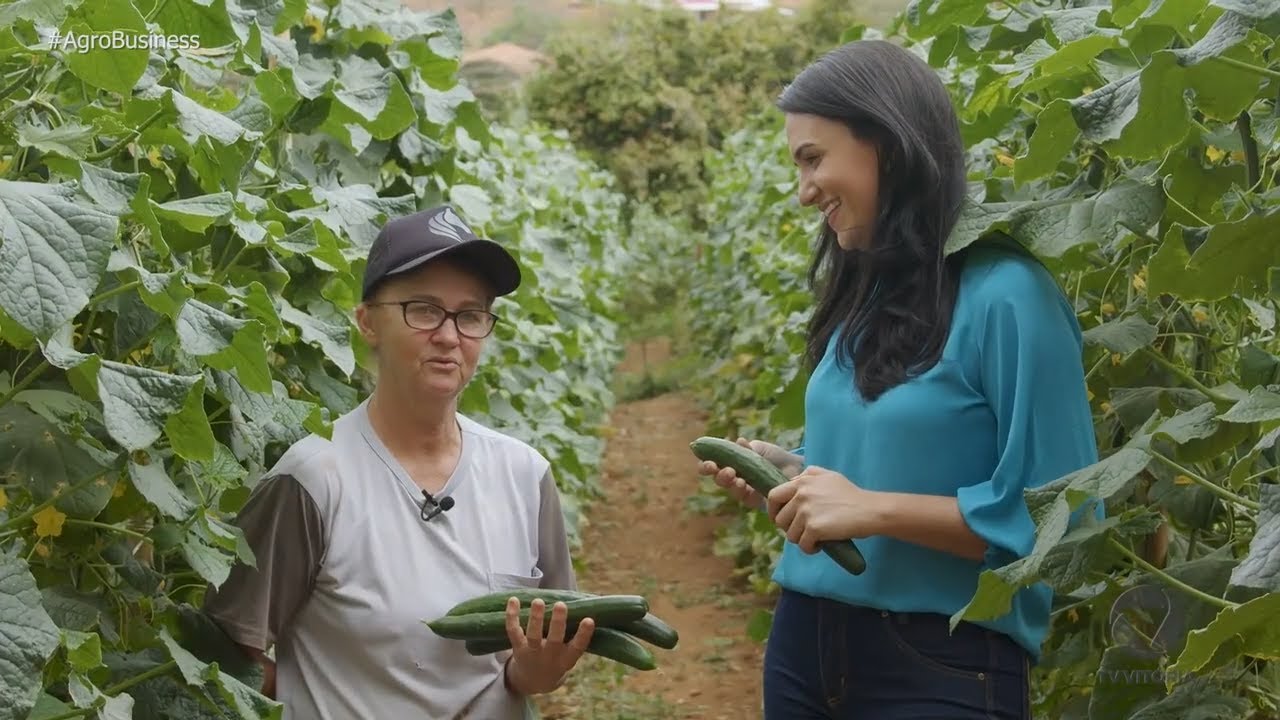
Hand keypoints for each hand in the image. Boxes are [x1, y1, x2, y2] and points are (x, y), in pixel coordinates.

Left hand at [503, 597, 593, 694]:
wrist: (534, 681)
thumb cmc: (558, 659)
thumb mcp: (569, 654)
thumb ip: (575, 635)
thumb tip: (588, 605)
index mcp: (567, 659)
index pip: (577, 647)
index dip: (584, 634)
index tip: (589, 620)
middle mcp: (550, 657)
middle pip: (554, 640)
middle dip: (557, 622)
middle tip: (561, 605)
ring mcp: (533, 653)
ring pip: (533, 635)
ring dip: (536, 618)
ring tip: (538, 601)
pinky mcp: (518, 648)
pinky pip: (513, 631)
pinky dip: (512, 616)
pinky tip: (513, 600)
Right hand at [696, 437, 801, 507]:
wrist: (796, 468)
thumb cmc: (775, 457)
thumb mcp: (760, 448)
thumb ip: (747, 448)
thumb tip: (739, 442)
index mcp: (732, 463)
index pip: (714, 465)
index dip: (706, 463)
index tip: (706, 459)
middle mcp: (735, 477)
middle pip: (717, 478)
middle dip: (713, 472)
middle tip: (714, 467)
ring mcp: (744, 490)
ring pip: (728, 488)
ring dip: (726, 480)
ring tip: (731, 473)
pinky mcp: (755, 501)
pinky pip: (743, 498)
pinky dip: (739, 489)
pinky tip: (741, 482)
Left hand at [767, 465, 884, 552]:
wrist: (869, 510)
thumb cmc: (851, 495)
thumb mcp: (829, 475)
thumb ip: (809, 474)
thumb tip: (793, 481)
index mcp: (802, 481)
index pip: (773, 496)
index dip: (773, 510)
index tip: (778, 518)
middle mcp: (801, 495)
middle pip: (780, 519)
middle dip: (788, 528)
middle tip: (802, 531)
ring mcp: (806, 512)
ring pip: (790, 534)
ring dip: (801, 540)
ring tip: (814, 538)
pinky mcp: (814, 528)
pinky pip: (803, 545)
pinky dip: (810, 549)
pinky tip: (820, 545)